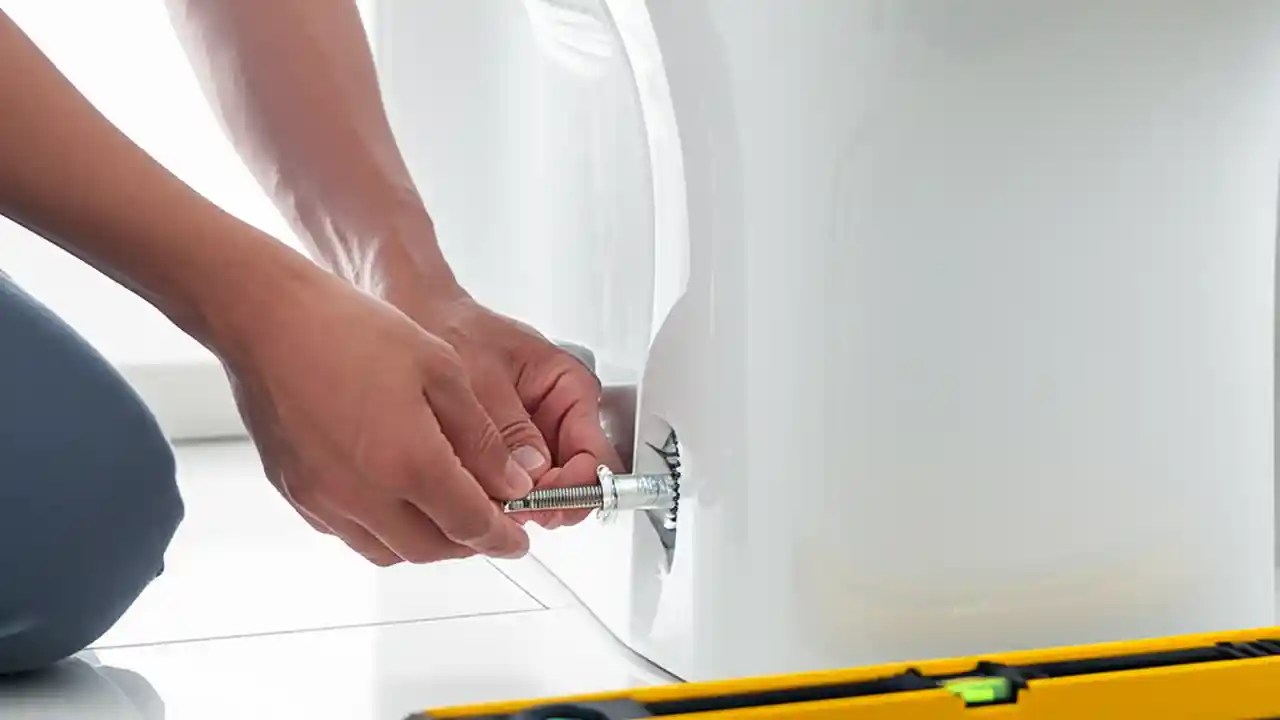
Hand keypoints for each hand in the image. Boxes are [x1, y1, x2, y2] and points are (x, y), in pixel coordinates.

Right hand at [218, 268, 531, 565]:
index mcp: (409, 463)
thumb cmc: (352, 330)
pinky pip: (348, 533)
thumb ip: (480, 437)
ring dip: (425, 542)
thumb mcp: (441, 369)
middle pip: (431, 550)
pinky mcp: (295, 493)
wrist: (267, 318)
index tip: (518, 539)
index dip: (502, 538)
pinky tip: (395, 497)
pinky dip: (381, 531)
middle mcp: (364, 495)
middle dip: (467, 544)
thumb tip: (511, 483)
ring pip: (387, 551)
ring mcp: (323, 499)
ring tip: (445, 511)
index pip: (470, 526)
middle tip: (489, 523)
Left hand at [389, 290, 623, 529]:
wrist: (412, 312)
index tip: (544, 503)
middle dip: (548, 501)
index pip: (596, 453)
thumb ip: (507, 430)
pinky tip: (477, 496)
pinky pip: (515, 483)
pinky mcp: (506, 448)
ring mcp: (533, 433)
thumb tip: (530, 477)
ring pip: (546, 488)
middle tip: (515, 511)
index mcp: (568, 386)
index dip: (576, 487)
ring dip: (523, 503)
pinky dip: (501, 497)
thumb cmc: (449, 325)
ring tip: (490, 504)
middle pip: (576, 478)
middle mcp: (557, 413)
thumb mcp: (479, 378)